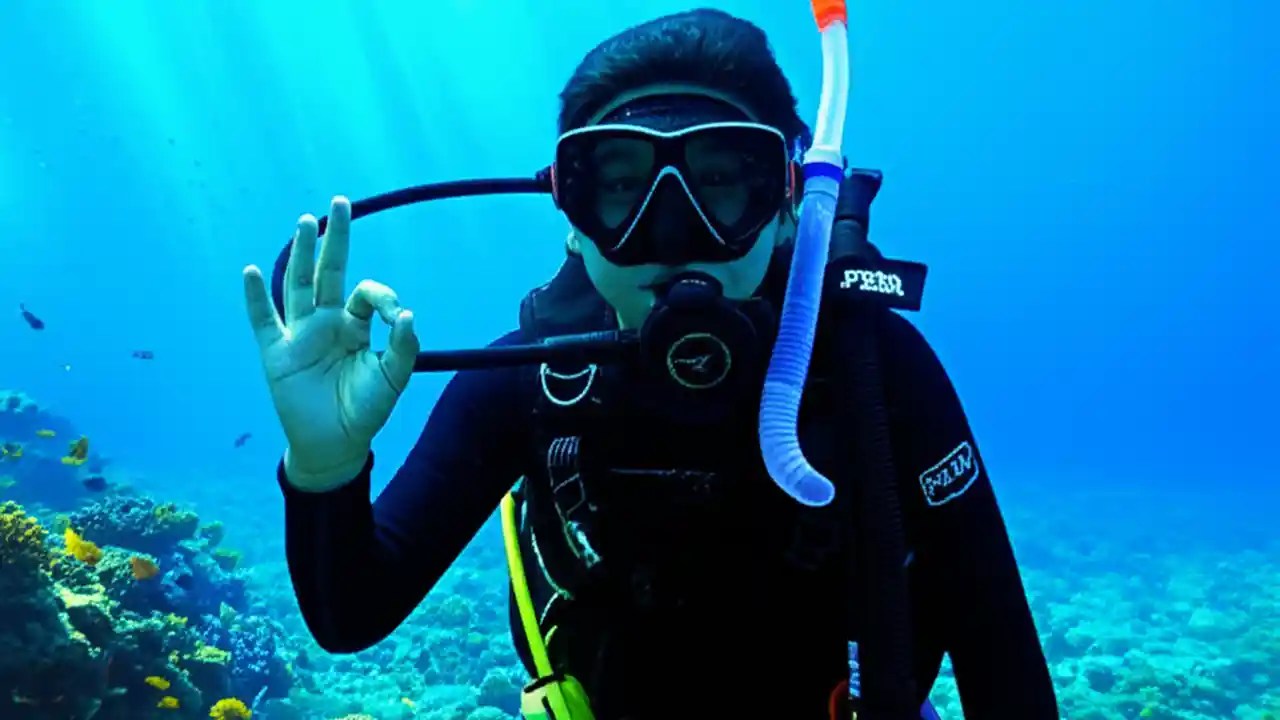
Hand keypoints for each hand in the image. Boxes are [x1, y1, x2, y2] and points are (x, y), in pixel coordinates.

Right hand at [242, 196, 419, 490]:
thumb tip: (410, 315)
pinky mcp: (277, 354)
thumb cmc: (365, 410)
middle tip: (339, 203)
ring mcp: (300, 335)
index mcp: (356, 325)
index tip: (400, 317)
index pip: (368, 294)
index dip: (385, 297)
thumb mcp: (393, 379)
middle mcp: (327, 322)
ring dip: (300, 254)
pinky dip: (256, 298)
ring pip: (298, 286)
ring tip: (305, 222)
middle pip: (329, 272)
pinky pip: (264, 321)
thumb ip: (403, 348)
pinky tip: (252, 272)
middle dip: (335, 239)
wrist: (336, 444)